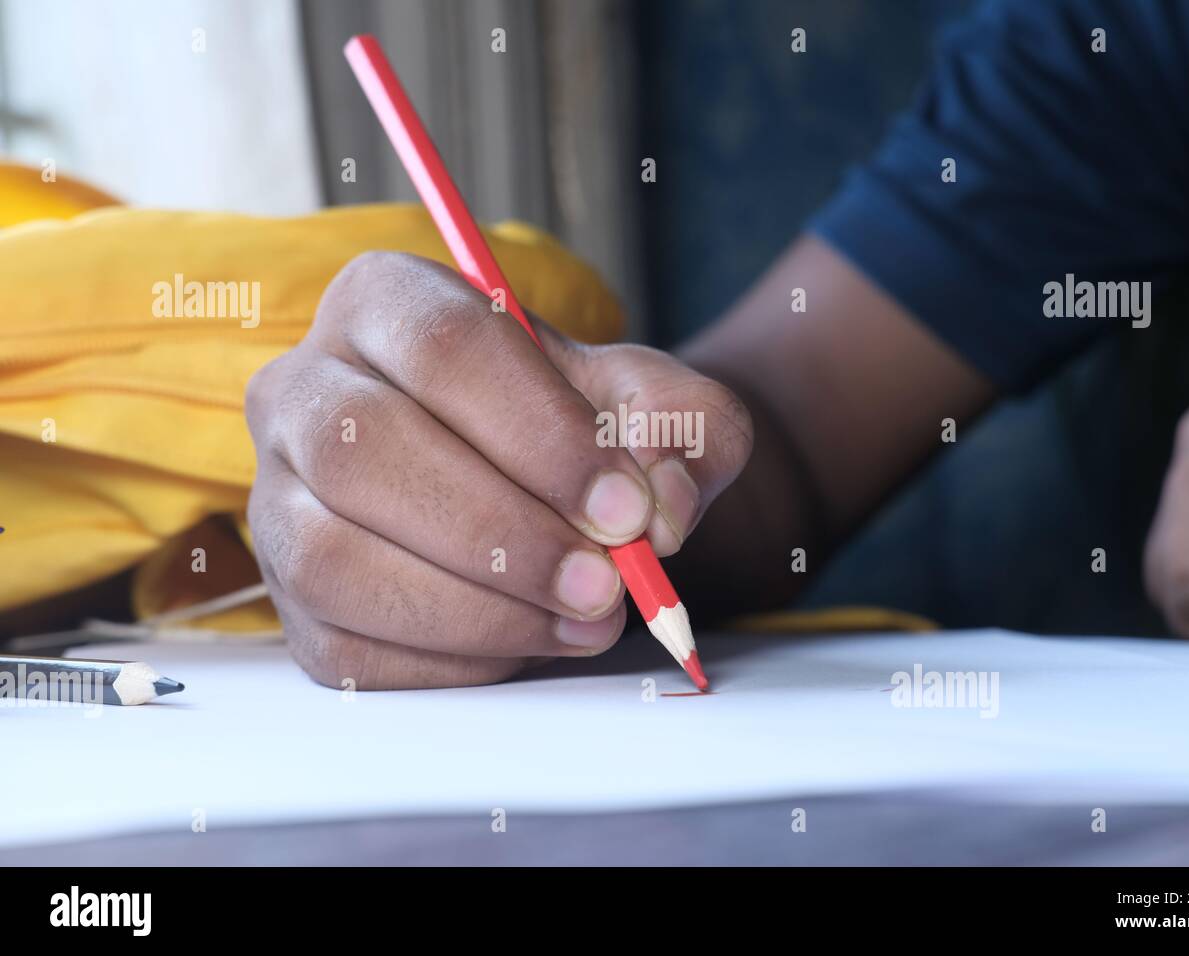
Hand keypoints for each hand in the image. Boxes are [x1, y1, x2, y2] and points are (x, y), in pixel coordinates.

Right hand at [244, 252, 751, 687]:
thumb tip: (662, 505)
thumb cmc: (579, 429)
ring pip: (332, 558)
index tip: (625, 510)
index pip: (445, 348)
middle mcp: (304, 388)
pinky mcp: (286, 594)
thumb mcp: (653, 404)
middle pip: (364, 450)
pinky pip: (342, 646)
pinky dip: (449, 661)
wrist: (540, 486)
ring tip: (582, 620)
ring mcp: (278, 495)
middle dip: (499, 534)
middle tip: (605, 584)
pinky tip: (528, 641)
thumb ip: (683, 429)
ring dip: (472, 608)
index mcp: (386, 303)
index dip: (540, 436)